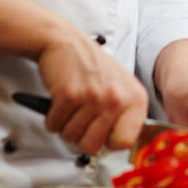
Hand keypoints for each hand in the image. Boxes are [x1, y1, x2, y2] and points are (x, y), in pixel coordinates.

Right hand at [37, 24, 147, 153]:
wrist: (67, 42)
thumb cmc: (92, 66)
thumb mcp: (121, 88)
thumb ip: (124, 116)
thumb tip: (120, 145)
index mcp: (135, 100)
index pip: (125, 142)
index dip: (108, 142)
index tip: (103, 134)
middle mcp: (117, 99)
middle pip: (93, 146)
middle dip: (80, 136)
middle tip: (80, 118)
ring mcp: (94, 97)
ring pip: (71, 136)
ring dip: (65, 125)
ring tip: (72, 106)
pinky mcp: (70, 95)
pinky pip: (55, 124)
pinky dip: (52, 117)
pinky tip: (60, 102)